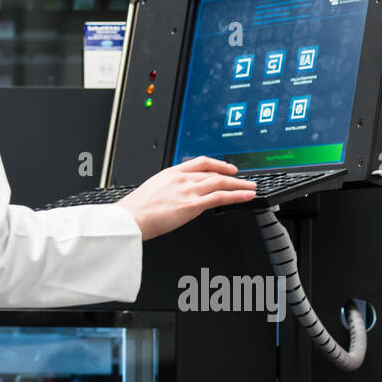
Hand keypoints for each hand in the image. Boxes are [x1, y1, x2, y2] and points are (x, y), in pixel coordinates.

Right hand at [114, 156, 256, 239]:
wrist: (130, 218)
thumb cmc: (136, 209)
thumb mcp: (152, 191)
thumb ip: (167, 190)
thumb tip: (175, 198)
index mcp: (171, 173)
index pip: (200, 162)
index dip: (217, 164)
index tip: (227, 168)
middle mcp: (182, 179)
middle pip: (214, 173)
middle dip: (232, 176)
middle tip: (244, 179)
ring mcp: (189, 191)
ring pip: (221, 183)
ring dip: (240, 185)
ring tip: (251, 188)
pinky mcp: (193, 205)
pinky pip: (221, 197)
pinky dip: (238, 196)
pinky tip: (248, 196)